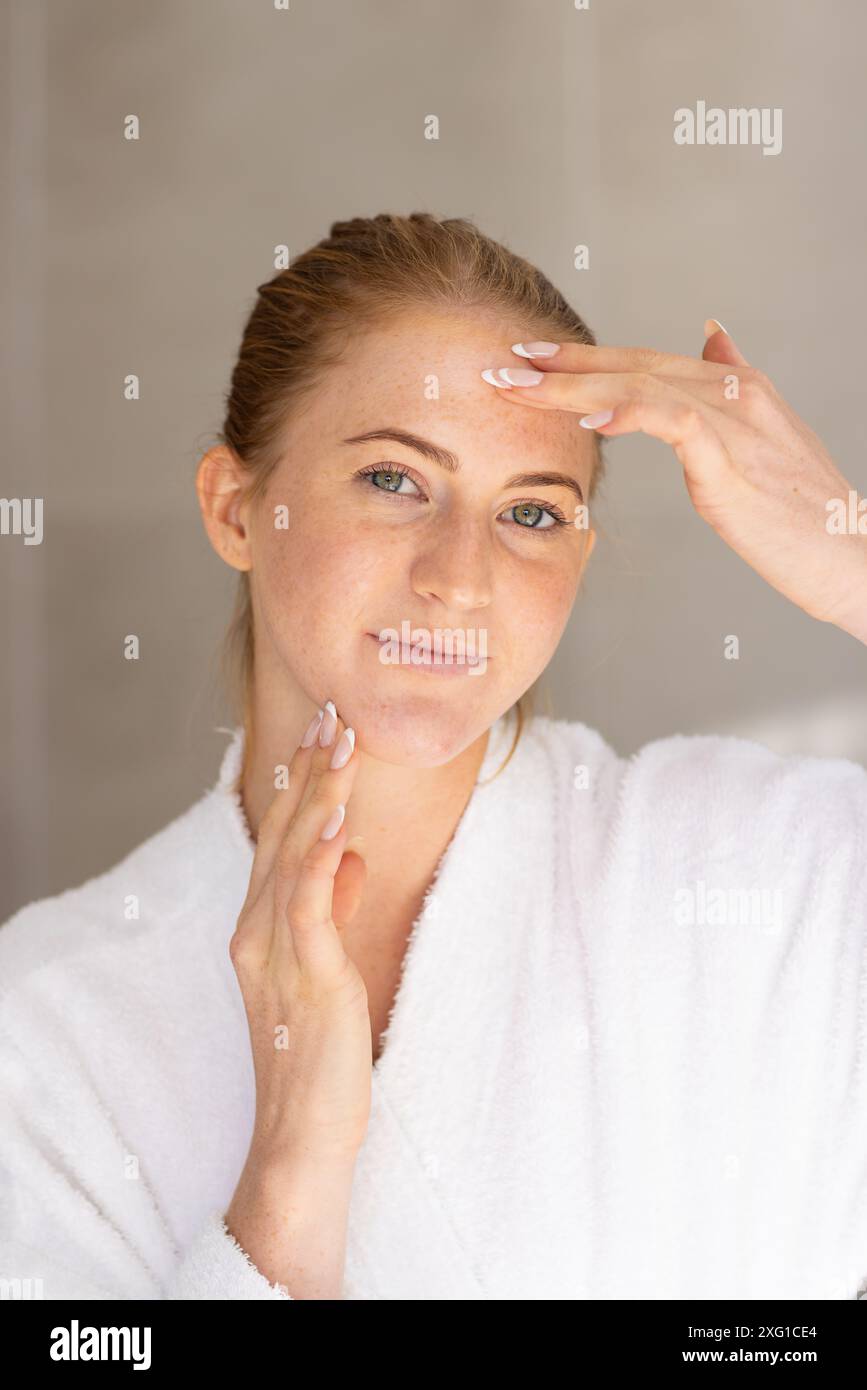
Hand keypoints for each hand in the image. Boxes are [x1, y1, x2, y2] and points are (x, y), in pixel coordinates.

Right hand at [229, 701, 372, 1166]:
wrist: (301, 1132)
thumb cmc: (317, 1053)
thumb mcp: (326, 967)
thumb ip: (333, 909)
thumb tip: (353, 857)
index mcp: (262, 926)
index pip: (281, 838)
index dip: (303, 783)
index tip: (324, 732)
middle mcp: (258, 931)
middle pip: (283, 834)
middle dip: (311, 772)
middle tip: (333, 715)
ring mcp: (277, 953)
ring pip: (295, 858)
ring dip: (320, 798)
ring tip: (341, 745)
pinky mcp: (308, 978)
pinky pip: (310, 909)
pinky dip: (321, 862)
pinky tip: (338, 824)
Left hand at [484, 324, 866, 643]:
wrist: (851, 553)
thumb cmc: (804, 514)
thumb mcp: (762, 439)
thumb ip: (728, 387)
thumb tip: (712, 337)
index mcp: (734, 386)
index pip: (643, 361)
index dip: (584, 358)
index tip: (531, 359)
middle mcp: (733, 389)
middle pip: (631, 363)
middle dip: (561, 365)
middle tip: (503, 363)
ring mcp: (734, 418)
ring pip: (639, 383)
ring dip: (571, 385)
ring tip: (519, 386)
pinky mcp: (731, 456)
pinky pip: (670, 419)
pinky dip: (626, 410)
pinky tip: (588, 414)